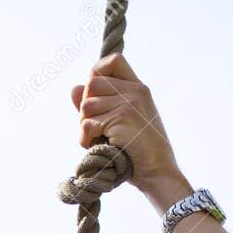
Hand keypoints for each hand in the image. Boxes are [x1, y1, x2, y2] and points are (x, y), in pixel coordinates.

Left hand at [70, 53, 182, 194]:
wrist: (157, 172)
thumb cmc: (138, 150)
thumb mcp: (121, 121)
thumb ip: (99, 103)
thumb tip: (74, 88)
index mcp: (139, 88)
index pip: (113, 61)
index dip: (97, 72)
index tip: (95, 93)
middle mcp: (135, 91)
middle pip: (92, 83)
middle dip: (86, 107)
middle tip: (96, 127)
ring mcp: (128, 103)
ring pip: (86, 105)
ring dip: (85, 126)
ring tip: (99, 139)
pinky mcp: (120, 119)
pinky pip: (86, 124)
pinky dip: (85, 139)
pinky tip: (98, 146)